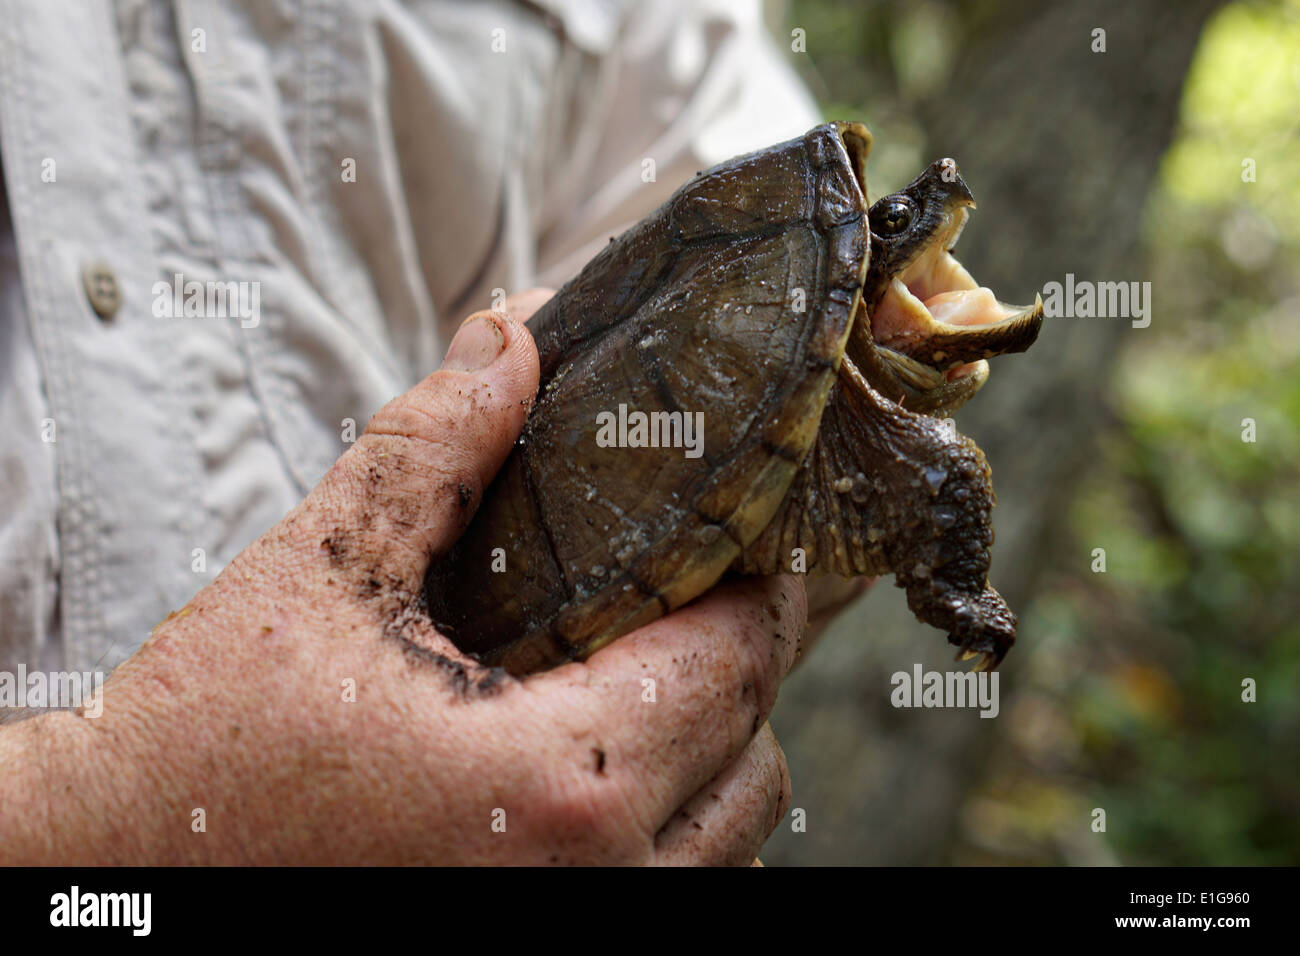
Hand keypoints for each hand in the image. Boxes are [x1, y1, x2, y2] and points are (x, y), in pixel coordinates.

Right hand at [0, 291, 803, 864]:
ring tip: (655, 672)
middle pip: (754, 763)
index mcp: (556, 782)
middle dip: (739, 666)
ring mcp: (570, 932)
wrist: (115, 869)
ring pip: (728, 846)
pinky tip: (609, 763)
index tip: (752, 534)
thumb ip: (436, 450)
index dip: (756, 586)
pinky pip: (672, 891)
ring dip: (715, 754)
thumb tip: (512, 339)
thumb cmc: (202, 742)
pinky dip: (672, 829)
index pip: (734, 666)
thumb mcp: (323, 573)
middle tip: (696, 593)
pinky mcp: (537, 953)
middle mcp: (590, 885)